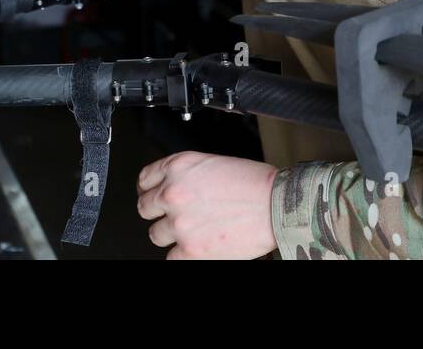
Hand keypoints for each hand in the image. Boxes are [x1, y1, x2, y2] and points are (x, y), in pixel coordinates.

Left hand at [137, 151, 278, 259]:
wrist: (277, 206)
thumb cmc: (255, 184)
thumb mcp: (213, 164)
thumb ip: (188, 175)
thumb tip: (174, 189)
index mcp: (179, 166)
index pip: (145, 179)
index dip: (149, 189)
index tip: (153, 195)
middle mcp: (173, 192)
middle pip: (145, 208)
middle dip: (158, 213)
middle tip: (173, 216)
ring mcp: (179, 223)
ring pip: (155, 234)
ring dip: (171, 234)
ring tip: (192, 231)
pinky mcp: (190, 250)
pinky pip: (170, 258)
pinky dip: (183, 254)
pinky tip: (198, 246)